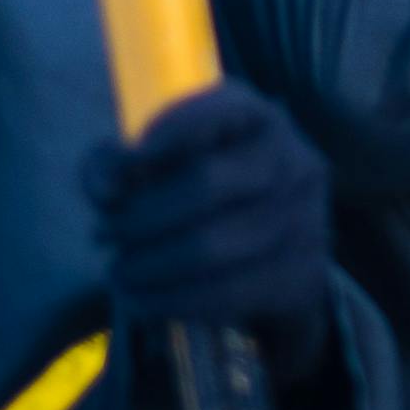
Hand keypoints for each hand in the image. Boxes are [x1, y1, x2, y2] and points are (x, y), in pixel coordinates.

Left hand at [91, 83, 337, 380]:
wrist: (272, 259)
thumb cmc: (200, 196)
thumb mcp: (160, 166)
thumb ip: (118, 164)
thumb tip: (106, 188)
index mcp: (257, 118)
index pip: (224, 108)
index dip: (174, 129)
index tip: (128, 161)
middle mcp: (292, 159)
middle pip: (207, 183)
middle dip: (141, 216)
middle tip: (105, 235)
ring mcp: (304, 218)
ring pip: (212, 247)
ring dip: (148, 265)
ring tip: (117, 273)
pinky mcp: (302, 273)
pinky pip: (226, 293)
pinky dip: (171, 300)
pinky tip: (143, 300)